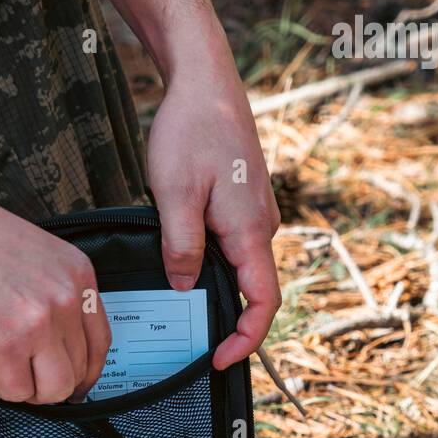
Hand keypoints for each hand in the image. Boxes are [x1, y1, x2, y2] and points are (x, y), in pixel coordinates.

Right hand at [0, 169, 110, 403]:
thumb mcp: (32, 250)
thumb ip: (52, 290)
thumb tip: (55, 334)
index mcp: (77, 274)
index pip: (101, 341)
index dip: (85, 370)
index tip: (74, 382)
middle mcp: (67, 300)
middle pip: (79, 371)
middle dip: (49, 381)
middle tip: (24, 374)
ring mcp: (40, 325)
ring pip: (54, 390)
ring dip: (27, 388)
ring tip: (2, 367)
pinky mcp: (8, 347)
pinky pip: (15, 392)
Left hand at [146, 43, 280, 368]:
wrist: (206, 78)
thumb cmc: (192, 128)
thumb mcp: (174, 194)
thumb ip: (182, 247)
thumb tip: (186, 287)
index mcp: (250, 230)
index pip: (263, 302)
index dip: (247, 339)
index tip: (221, 359)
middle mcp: (262, 226)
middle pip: (253, 290)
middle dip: (227, 320)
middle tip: (189, 338)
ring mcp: (256, 213)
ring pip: (241, 267)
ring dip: (217, 289)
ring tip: (179, 301)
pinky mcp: (245, 203)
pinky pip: (235, 246)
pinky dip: (215, 264)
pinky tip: (184, 260)